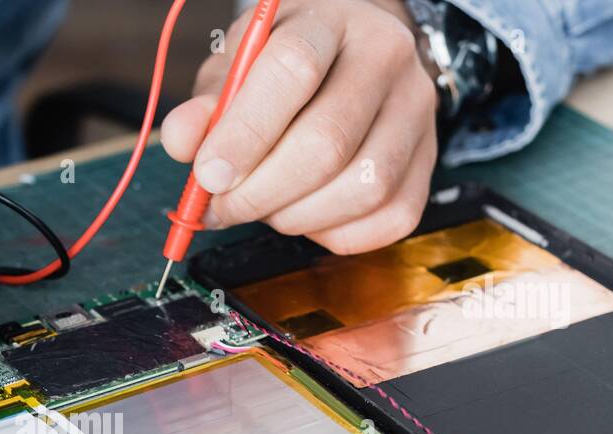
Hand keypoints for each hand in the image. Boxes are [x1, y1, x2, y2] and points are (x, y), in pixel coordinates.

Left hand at [161, 0, 437, 254]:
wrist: (350, 62)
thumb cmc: (284, 70)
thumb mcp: (236, 68)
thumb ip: (207, 105)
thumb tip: (183, 142)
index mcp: (333, 21)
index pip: (294, 70)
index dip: (244, 132)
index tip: (207, 175)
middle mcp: (387, 59)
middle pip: (327, 142)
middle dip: (261, 192)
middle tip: (222, 207)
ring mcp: (417, 113)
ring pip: (362, 187)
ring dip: (296, 216)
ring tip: (265, 206)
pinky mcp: (429, 165)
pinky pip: (387, 220)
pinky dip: (334, 233)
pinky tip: (306, 215)